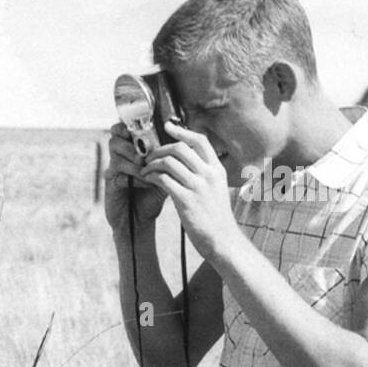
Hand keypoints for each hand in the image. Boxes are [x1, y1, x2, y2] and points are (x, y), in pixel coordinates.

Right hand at [104, 122, 166, 232]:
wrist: (141, 220)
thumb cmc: (153, 195)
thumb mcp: (165, 174)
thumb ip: (171, 158)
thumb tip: (190, 142)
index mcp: (132, 149)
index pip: (125, 127)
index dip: (129, 124)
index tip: (144, 128)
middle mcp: (120, 156)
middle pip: (115, 135)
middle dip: (131, 141)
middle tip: (144, 150)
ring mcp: (113, 169)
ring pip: (116, 153)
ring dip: (133, 159)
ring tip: (147, 168)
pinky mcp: (110, 184)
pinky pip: (117, 173)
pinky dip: (134, 177)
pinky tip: (146, 183)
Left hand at [142, 121, 243, 262]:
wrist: (222, 240)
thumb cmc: (216, 216)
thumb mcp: (217, 188)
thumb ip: (205, 173)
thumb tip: (187, 160)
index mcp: (217, 169)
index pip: (200, 141)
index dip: (182, 131)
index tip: (168, 126)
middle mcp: (209, 175)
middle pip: (180, 148)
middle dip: (160, 149)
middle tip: (149, 156)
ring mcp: (198, 187)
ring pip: (169, 162)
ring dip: (152, 164)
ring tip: (145, 170)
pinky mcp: (186, 200)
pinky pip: (163, 180)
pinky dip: (152, 177)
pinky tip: (147, 179)